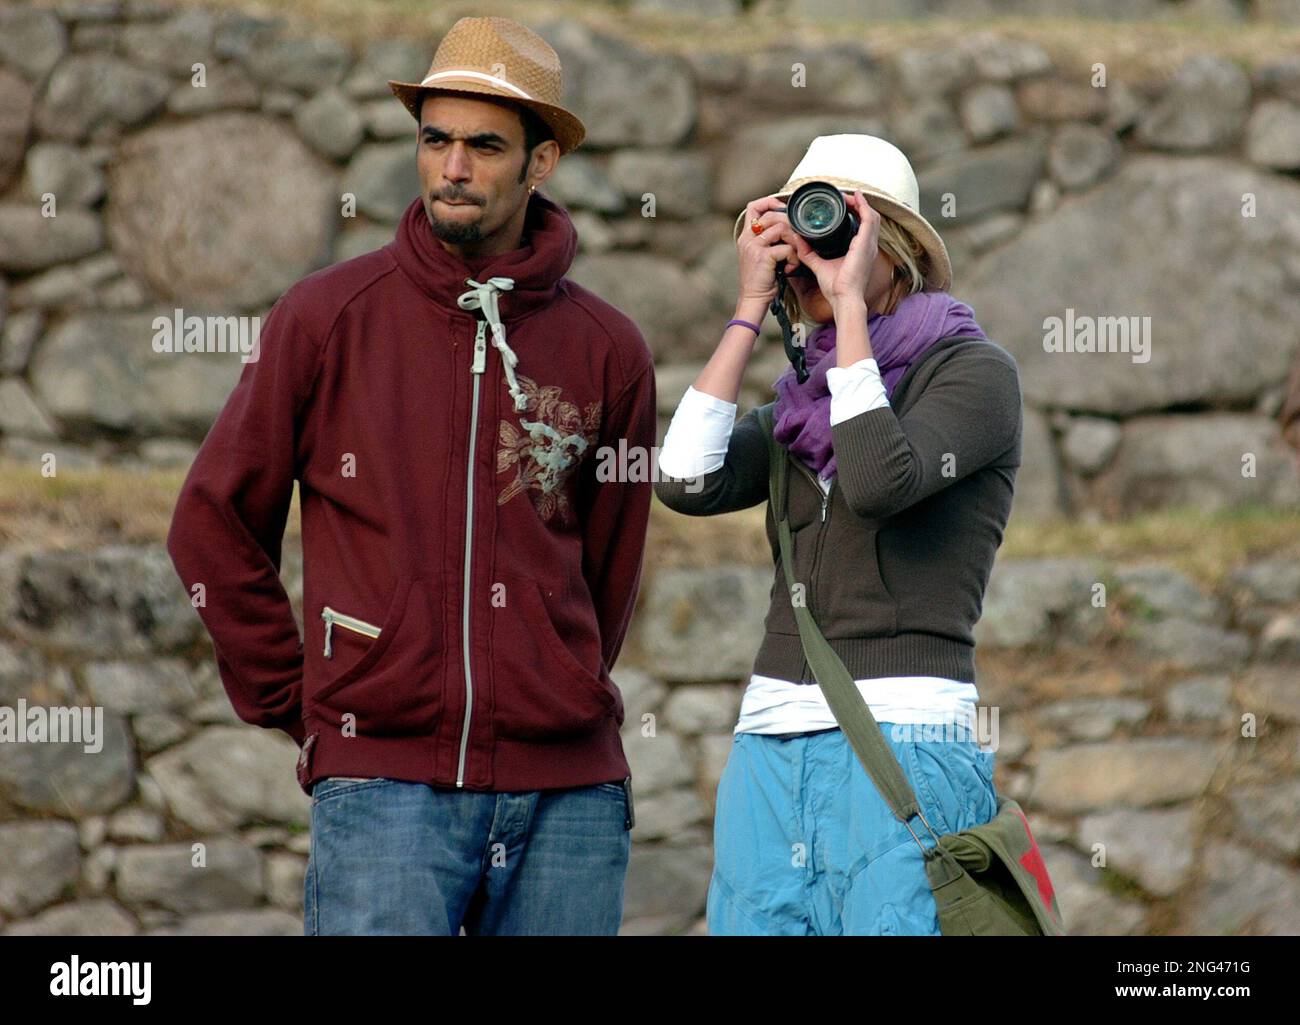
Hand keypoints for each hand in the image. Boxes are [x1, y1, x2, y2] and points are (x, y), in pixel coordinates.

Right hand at [736, 195, 803, 306]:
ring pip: (781, 229)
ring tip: (794, 256)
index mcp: (746, 236)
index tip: (782, 211)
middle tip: (796, 241)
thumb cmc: (761, 281)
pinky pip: (786, 247)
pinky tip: (790, 267)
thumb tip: (788, 229)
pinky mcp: (762, 256)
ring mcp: (754, 246)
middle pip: (772, 215)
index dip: (769, 202)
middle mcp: (747, 238)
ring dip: (794, 242)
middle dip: (789, 225)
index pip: (753, 207)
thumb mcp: (760, 256)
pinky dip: (793, 257)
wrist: (753, 299)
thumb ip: (768, 241)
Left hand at [788, 190, 879, 312]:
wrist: (844, 298)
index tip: (845, 206)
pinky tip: (856, 198)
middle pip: (870, 218)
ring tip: (850, 196)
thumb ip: (808, 252)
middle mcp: (868, 247)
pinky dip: (863, 206)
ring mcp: (869, 245)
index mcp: (861, 251)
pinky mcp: (866, 244)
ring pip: (872, 216)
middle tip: (846, 198)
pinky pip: (869, 219)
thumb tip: (798, 240)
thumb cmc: (836, 288)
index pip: (864, 227)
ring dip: (861, 203)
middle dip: (859, 205)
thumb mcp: (819, 265)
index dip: (857, 214)